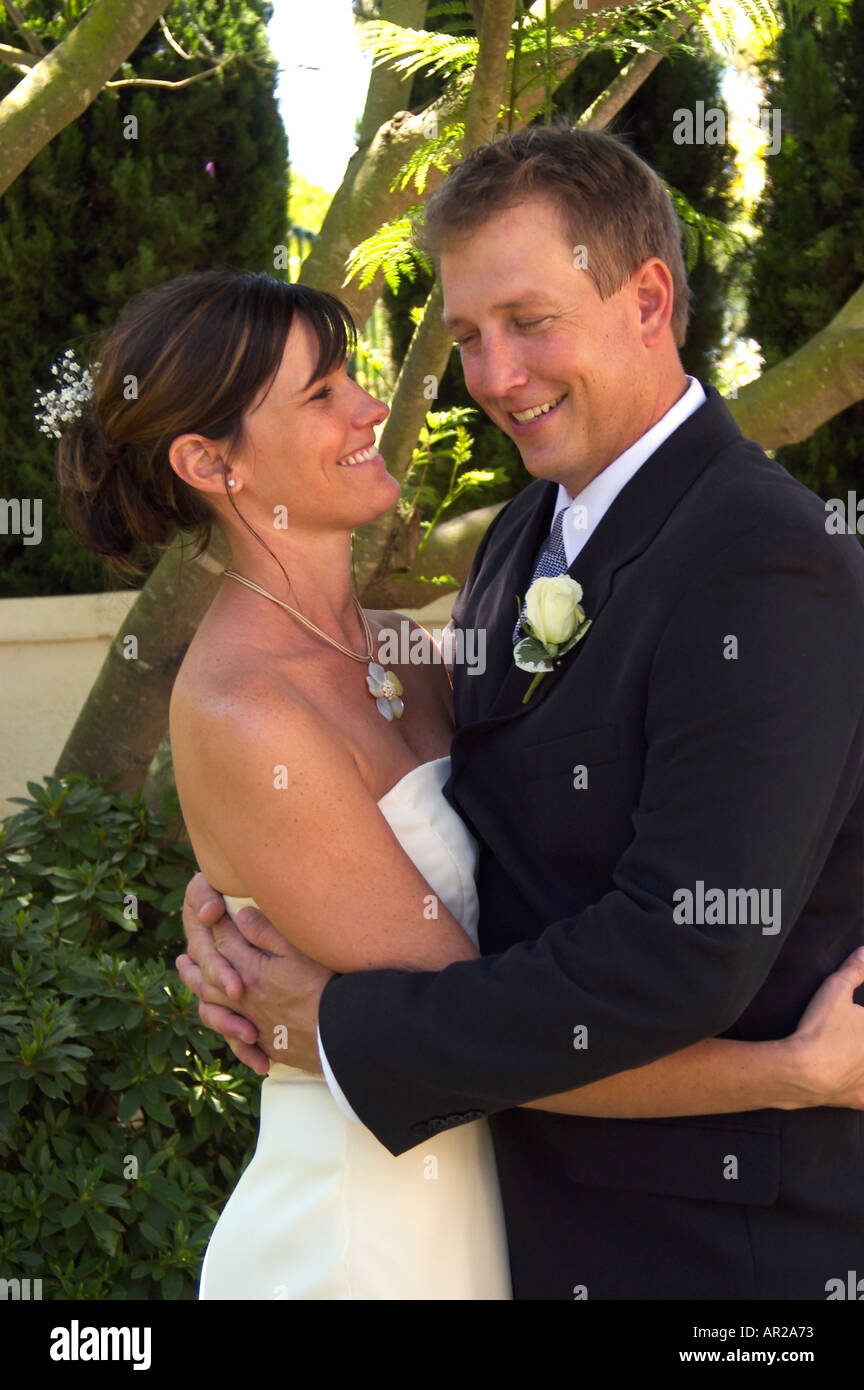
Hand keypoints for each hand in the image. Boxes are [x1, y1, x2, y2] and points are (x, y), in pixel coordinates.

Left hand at [176, 873, 332, 1074]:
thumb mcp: (298, 951)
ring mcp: (256, 1025)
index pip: (225, 945)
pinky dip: (231, 1037)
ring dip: (203, 1000)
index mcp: (252, 973)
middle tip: (181, 959)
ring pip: (218, 1013)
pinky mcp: (270, 1045)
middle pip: (211, 981)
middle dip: (196, 966)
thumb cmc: (325, 986)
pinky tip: (231, 1035)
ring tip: (196, 997)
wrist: (342, 1033)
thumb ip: (266, 933)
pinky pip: (239, 1042)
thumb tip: (239, 916)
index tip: (212, 915)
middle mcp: (246, 1000)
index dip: (218, 927)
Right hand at [781, 947, 863, 1107]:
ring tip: (852, 1054)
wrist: (802, 1070)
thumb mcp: (835, 991)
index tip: (857, 1017)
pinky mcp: (857, 1099)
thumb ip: (854, 970)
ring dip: (863, 1063)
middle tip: (850, 1035)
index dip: (862, 1019)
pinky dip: (862, 1093)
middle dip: (862, 1038)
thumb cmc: (820, 1029)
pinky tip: (857, 1087)